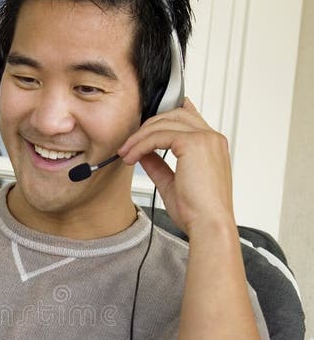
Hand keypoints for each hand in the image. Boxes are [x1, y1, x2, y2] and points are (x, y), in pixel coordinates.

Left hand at [117, 99, 234, 236]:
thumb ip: (159, 166)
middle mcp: (212, 138)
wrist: (208, 225)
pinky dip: (141, 145)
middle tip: (129, 144)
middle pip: (174, 114)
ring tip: (126, 153)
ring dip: (140, 137)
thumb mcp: (172, 184)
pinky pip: (158, 136)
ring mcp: (205, 138)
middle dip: (148, 126)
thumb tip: (144, 155)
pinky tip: (131, 157)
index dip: (162, 121)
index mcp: (213, 146)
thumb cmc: (198, 212)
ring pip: (164, 123)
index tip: (142, 133)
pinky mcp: (193, 143)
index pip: (187, 118)